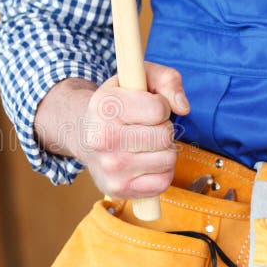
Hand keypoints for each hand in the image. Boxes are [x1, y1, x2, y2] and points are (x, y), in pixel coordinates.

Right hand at [35, 63, 189, 198]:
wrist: (84, 134)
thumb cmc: (117, 105)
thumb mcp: (138, 78)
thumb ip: (167, 80)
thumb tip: (183, 107)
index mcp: (106, 106)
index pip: (159, 109)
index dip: (160, 106)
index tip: (146, 107)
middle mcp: (103, 139)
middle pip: (165, 136)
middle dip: (163, 129)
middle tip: (147, 127)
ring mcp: (110, 167)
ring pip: (168, 159)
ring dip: (163, 150)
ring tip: (146, 144)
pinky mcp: (118, 189)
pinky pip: (163, 182)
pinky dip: (161, 171)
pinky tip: (147, 162)